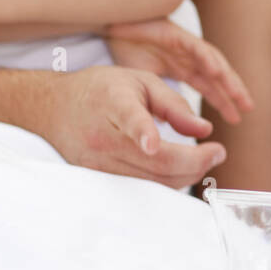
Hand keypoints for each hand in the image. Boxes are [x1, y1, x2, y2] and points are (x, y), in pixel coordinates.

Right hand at [40, 64, 226, 187]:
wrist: (52, 108)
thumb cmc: (102, 90)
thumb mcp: (140, 81)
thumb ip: (174, 104)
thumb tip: (204, 129)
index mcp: (113, 103)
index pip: (129, 119)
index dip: (142, 132)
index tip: (152, 143)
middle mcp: (102, 137)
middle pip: (155, 162)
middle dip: (196, 161)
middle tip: (218, 152)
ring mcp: (97, 163)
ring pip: (152, 182)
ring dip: (186, 175)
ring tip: (205, 158)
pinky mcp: (97, 179)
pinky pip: (140, 188)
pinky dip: (167, 181)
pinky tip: (181, 169)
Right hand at [105, 17, 253, 123]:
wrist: (111, 27)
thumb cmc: (126, 51)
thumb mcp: (143, 84)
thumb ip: (157, 103)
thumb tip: (164, 128)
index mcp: (182, 68)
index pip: (209, 88)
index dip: (223, 102)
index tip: (237, 119)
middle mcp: (187, 57)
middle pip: (217, 76)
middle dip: (233, 92)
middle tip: (248, 107)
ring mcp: (184, 45)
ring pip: (213, 62)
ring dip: (227, 77)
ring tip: (238, 94)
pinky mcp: (177, 35)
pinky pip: (197, 47)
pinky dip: (208, 59)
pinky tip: (217, 72)